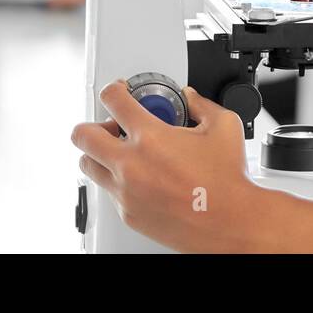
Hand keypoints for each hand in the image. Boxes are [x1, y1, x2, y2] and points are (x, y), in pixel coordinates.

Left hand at [72, 82, 269, 252]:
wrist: (229, 223)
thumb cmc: (227, 180)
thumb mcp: (224, 126)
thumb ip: (202, 105)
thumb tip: (191, 98)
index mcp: (151, 137)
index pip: (112, 99)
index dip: (113, 89)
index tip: (118, 91)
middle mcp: (131, 164)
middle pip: (82, 135)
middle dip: (93, 125)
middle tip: (111, 126)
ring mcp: (126, 191)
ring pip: (88, 165)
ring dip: (99, 154)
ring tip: (120, 153)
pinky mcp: (128, 213)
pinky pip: (108, 191)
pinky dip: (117, 180)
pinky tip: (140, 177)